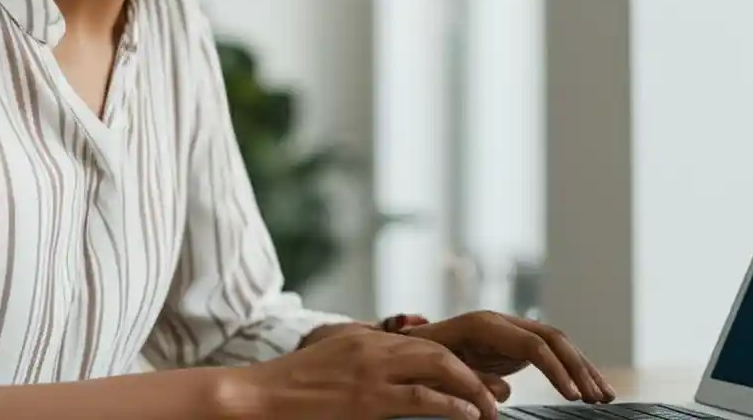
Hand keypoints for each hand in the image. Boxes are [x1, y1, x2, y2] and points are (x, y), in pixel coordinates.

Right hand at [236, 329, 500, 419]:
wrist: (254, 395)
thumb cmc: (288, 387)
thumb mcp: (332, 362)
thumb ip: (363, 362)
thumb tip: (393, 383)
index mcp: (368, 340)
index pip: (427, 344)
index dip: (460, 362)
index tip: (482, 380)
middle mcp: (375, 348)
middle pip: (441, 351)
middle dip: (475, 373)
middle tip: (499, 395)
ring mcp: (372, 372)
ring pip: (439, 368)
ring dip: (473, 389)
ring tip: (491, 410)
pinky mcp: (366, 398)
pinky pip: (420, 397)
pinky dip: (452, 404)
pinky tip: (469, 415)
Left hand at [405, 311, 615, 404]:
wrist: (408, 345)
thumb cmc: (419, 358)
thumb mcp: (437, 368)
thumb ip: (469, 378)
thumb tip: (501, 394)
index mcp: (485, 325)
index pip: (534, 345)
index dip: (556, 370)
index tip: (572, 396)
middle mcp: (504, 322)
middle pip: (554, 340)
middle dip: (580, 369)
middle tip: (597, 398)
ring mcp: (512, 330)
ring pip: (559, 345)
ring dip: (584, 370)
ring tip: (605, 397)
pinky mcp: (516, 344)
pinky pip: (552, 355)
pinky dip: (572, 371)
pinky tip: (588, 389)